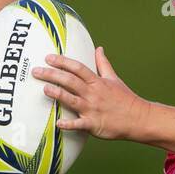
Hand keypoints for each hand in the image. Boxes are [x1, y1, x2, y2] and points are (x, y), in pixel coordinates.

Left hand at [33, 46, 148, 141]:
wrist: (138, 118)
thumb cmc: (125, 99)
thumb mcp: (114, 78)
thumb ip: (103, 64)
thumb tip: (99, 49)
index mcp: (97, 82)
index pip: (77, 68)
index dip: (63, 62)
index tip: (48, 57)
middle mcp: (93, 93)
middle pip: (70, 81)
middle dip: (53, 75)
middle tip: (36, 71)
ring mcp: (93, 109)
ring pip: (72, 99)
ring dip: (58, 94)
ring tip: (45, 89)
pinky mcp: (94, 124)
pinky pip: (80, 124)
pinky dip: (69, 124)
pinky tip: (58, 123)